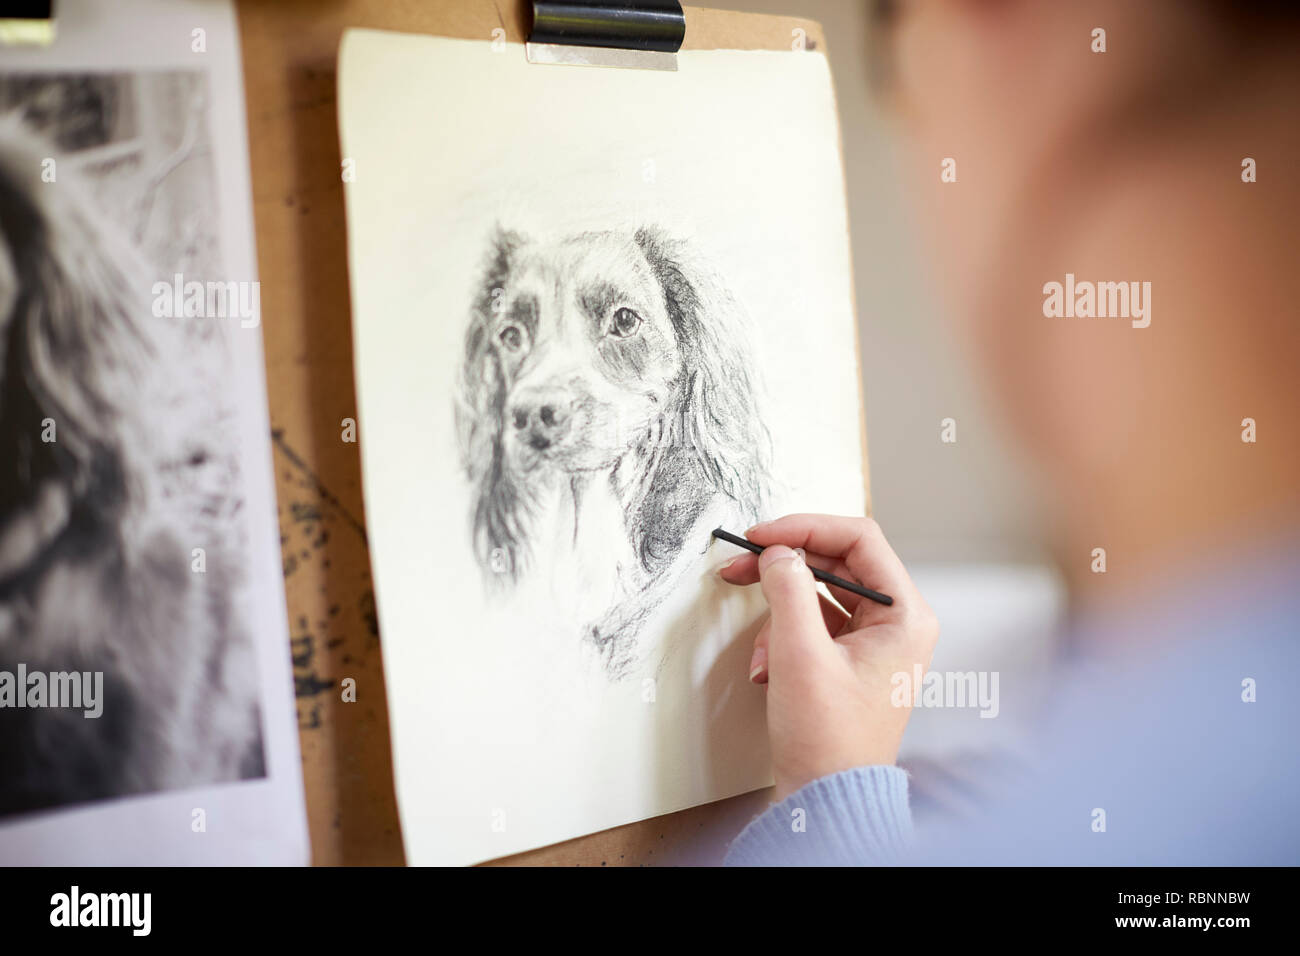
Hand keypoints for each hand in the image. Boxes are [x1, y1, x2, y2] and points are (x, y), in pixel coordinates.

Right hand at [719, 514, 938, 800]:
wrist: (826, 798)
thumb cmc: (829, 740)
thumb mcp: (800, 654)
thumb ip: (787, 590)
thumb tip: (776, 552)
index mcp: (905, 614)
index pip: (858, 538)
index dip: (805, 527)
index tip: (762, 536)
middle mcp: (896, 622)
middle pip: (836, 562)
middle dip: (784, 568)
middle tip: (740, 566)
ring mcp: (874, 641)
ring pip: (819, 594)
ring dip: (781, 613)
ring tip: (764, 650)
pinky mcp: (850, 659)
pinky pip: (813, 623)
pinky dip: (784, 637)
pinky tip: (769, 668)